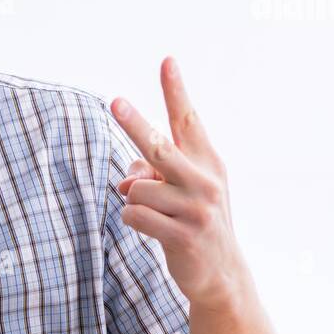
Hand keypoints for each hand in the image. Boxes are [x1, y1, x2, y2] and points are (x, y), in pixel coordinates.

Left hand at [110, 57, 249, 311]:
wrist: (221, 273)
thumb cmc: (193, 221)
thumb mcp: (179, 192)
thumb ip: (152, 174)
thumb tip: (125, 179)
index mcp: (207, 162)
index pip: (187, 120)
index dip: (175, 90)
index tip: (166, 61)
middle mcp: (206, 181)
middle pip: (158, 146)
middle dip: (133, 123)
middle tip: (113, 101)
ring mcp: (196, 209)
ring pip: (137, 188)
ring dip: (134, 200)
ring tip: (155, 215)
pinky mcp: (183, 235)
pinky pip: (134, 215)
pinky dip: (133, 220)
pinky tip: (152, 230)